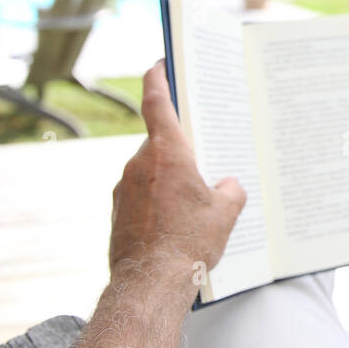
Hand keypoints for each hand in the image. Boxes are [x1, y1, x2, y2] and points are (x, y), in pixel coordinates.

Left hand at [110, 61, 246, 289]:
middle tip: (204, 154)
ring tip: (195, 201)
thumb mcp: (226, 213)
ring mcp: (124, 188)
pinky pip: (142, 194)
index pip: (156, 102)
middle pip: (160, 141)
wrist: (149, 284)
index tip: (160, 63)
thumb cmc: (189, 243)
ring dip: (171, 178)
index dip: (158, 78)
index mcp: (167, 153)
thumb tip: (228, 185)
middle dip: (182, 146)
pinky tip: (177, 222)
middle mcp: (140, 164)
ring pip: (152, 170)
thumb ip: (230, 190)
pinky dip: (159, 199)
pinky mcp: (118, 211)